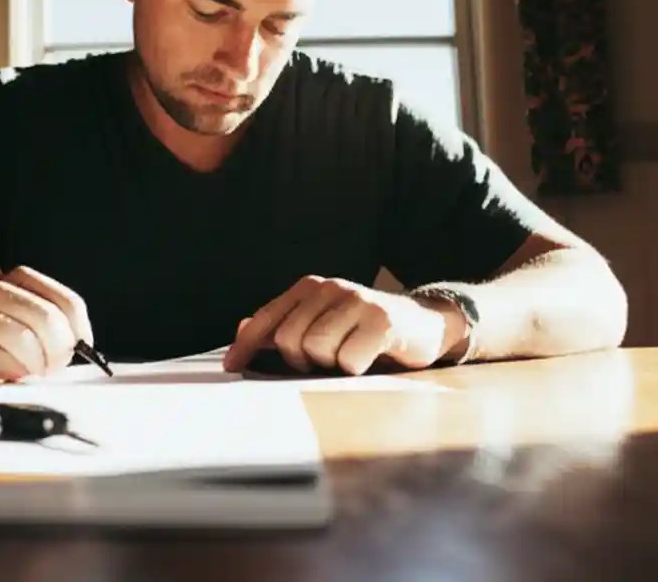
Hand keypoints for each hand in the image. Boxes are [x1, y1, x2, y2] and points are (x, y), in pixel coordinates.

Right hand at [0, 266, 94, 382]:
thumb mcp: (14, 308)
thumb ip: (43, 315)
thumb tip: (79, 343)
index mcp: (18, 279)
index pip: (68, 302)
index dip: (80, 330)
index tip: (81, 347)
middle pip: (51, 320)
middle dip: (60, 350)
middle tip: (55, 365)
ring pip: (32, 338)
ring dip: (41, 362)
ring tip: (36, 369)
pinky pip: (10, 357)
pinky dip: (23, 370)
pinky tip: (17, 372)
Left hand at [223, 275, 461, 374]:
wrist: (425, 323)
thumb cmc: (366, 330)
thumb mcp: (324, 323)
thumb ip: (285, 325)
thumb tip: (244, 327)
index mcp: (311, 288)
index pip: (267, 318)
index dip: (246, 345)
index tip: (232, 367)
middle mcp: (332, 289)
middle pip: (288, 340)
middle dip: (301, 361)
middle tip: (324, 361)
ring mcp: (358, 302)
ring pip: (317, 350)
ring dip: (331, 365)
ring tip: (348, 356)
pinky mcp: (382, 322)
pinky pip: (349, 361)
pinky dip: (356, 369)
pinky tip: (369, 359)